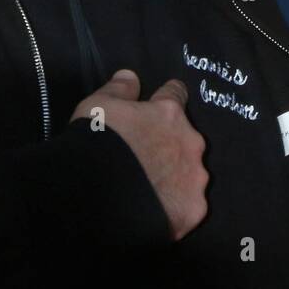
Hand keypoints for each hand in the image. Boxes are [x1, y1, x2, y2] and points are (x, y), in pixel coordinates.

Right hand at [72, 70, 208, 241]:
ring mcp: (194, 178)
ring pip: (191, 173)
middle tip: (146, 159)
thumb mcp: (98, 106)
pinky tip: (156, 212)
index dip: (166, 99)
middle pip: (186, 138)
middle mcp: (190, 142)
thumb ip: (118, 89)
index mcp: (169, 114)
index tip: (159, 105)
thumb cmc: (97, 143)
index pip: (176, 94)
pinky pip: (188, 205)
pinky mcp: (192, 210)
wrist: (94, 196)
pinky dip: (175, 207)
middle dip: (170, 145)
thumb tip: (131, 76)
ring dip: (176, 177)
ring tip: (151, 190)